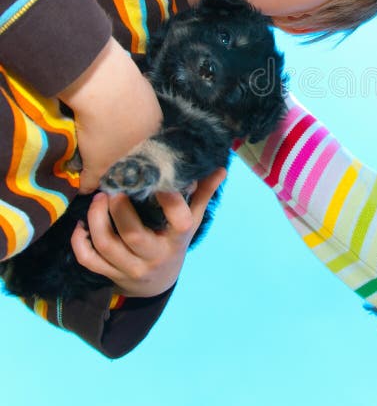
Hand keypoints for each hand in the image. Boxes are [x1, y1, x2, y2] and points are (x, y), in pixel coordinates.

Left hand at [58, 37, 161, 193]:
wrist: (105, 86)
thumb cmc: (103, 131)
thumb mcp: (96, 163)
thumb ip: (92, 181)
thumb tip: (86, 188)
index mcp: (154, 145)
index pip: (142, 160)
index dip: (126, 164)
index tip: (110, 162)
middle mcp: (160, 124)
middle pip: (141, 138)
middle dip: (125, 142)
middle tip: (102, 141)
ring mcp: (153, 100)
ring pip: (137, 116)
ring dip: (122, 120)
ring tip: (101, 119)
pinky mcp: (142, 82)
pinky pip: (131, 97)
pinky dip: (119, 100)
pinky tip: (104, 101)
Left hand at [70, 168, 225, 297]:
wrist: (158, 284)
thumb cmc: (174, 243)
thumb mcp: (192, 221)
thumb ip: (202, 194)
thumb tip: (221, 167)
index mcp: (178, 239)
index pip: (179, 220)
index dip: (169, 198)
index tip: (155, 176)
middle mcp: (156, 255)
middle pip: (133, 233)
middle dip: (118, 207)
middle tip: (113, 187)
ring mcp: (131, 268)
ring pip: (107, 245)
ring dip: (97, 219)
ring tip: (98, 199)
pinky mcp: (111, 275)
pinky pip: (89, 260)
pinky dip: (80, 242)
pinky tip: (81, 225)